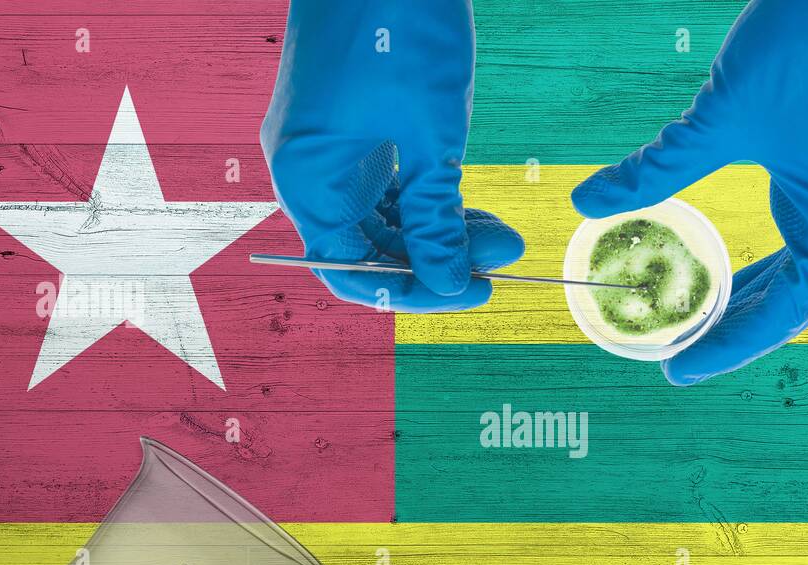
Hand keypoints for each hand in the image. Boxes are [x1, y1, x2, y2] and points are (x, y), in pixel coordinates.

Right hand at [261, 0, 523, 311]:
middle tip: (501, 258)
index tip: (471, 291)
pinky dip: (424, 197)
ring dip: (437, 230)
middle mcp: (306, 170)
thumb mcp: (430, 139)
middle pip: (369, 247)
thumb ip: (435, 219)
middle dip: (437, 258)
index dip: (412, 293)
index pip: (352, 271)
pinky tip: (469, 204)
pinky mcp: (346, 125)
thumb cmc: (398, 28)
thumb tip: (448, 284)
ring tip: (500, 233)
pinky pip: (382, 183)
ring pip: (381, 217)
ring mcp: (325, 146)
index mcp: (309, 180)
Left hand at [572, 0, 807, 383]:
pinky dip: (773, 268)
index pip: (781, 315)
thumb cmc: (798, 48)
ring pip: (805, 279)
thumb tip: (586, 201)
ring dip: (754, 302)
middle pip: (795, 305)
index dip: (726, 348)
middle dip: (735, 331)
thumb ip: (654, 170)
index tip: (677, 370)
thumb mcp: (716, 120)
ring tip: (698, 327)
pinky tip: (733, 282)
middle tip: (678, 357)